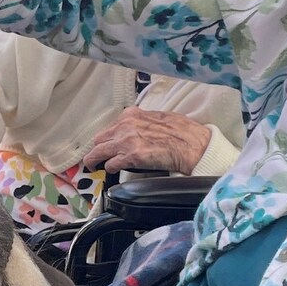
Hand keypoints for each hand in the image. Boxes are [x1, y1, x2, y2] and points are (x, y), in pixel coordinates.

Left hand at [81, 109, 212, 173]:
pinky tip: (113, 171)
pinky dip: (110, 168)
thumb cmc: (181, 132)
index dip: (106, 139)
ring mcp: (126, 141)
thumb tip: (134, 130)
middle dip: (96, 149)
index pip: (109, 128)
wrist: (192, 144)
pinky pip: (110, 165)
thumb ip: (141, 122)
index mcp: (131, 115)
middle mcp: (125, 126)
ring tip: (94, 167)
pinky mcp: (131, 157)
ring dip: (95, 161)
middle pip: (99, 139)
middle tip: (96, 158)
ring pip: (98, 152)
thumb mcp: (157, 117)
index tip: (105, 146)